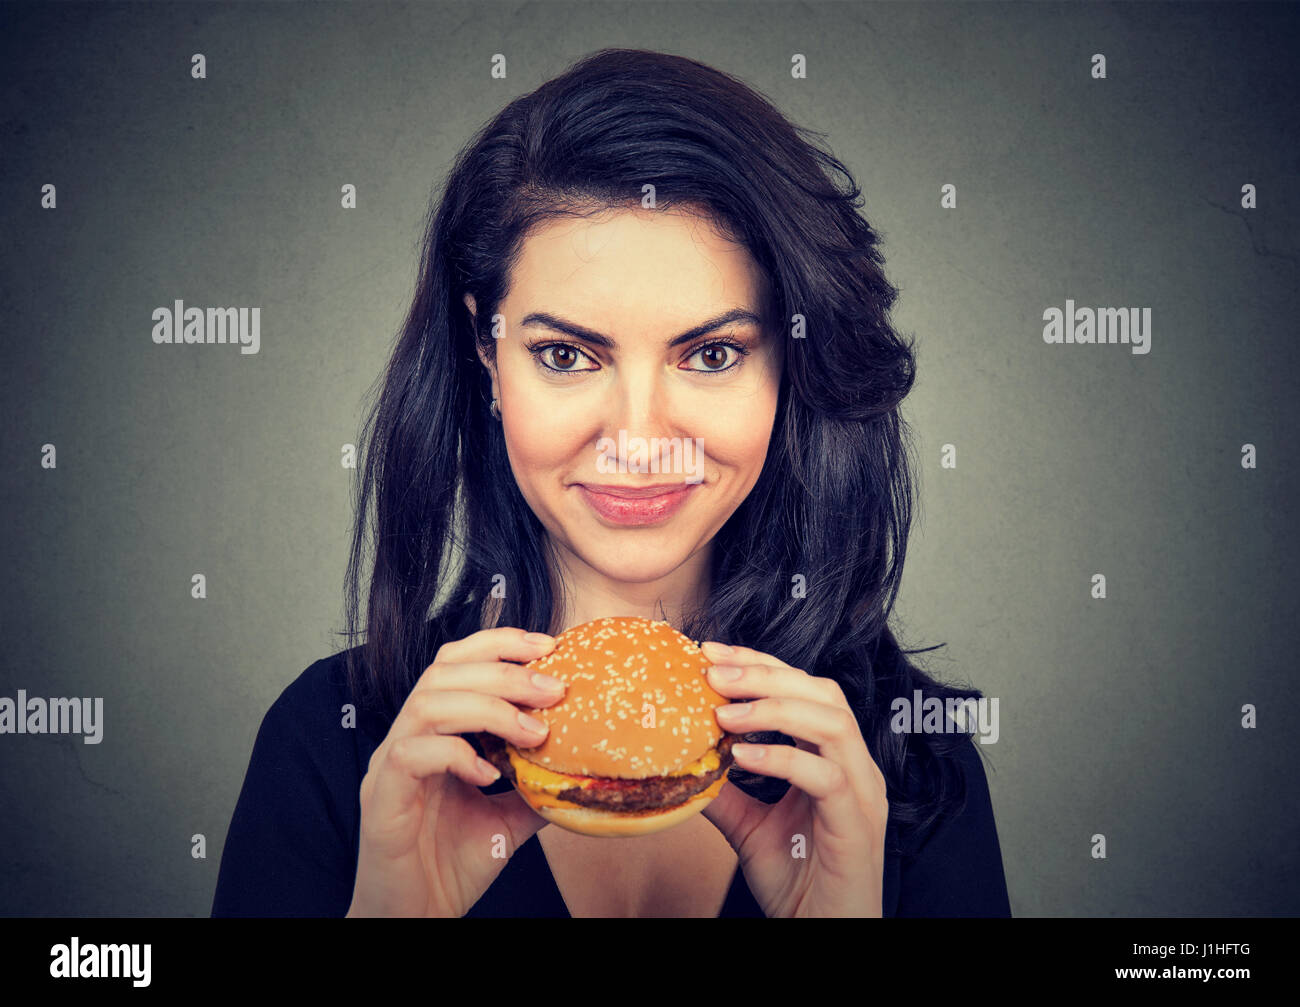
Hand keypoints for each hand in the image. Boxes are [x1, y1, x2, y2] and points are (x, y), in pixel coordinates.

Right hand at [347, 627, 564, 916]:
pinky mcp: (382, 799)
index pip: (456, 662)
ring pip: (428, 704)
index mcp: (431, 733)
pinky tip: (489, 775)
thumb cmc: (449, 867)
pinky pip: (412, 755)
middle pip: (443, 671)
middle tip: (553, 689)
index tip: (549, 646)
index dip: (499, 644)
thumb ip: (536, 786)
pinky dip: (455, 754)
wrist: (413, 920)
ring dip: (488, 708)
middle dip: (504, 670)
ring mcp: (389, 767)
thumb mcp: (508, 818)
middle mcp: (406, 739)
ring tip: (533, 731)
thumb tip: (585, 765)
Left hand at [698, 641, 887, 916]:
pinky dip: (783, 757)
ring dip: (774, 707)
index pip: (804, 690)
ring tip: (724, 711)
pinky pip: (827, 776)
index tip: (712, 653)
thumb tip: (684, 761)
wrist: (824, 934)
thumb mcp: (751, 828)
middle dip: (765, 673)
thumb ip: (726, 792)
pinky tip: (742, 755)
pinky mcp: (857, 824)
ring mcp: (863, 793)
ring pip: (832, 722)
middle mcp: (856, 767)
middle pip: (821, 692)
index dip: (761, 664)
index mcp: (837, 758)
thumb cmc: (799, 883)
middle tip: (714, 670)